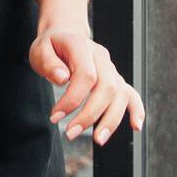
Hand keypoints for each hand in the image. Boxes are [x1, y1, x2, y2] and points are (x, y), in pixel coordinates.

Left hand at [29, 25, 144, 146]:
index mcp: (82, 46)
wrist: (65, 36)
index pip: (86, 75)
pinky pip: (131, 94)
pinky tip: (136, 127)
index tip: (55, 116)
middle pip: (107, 88)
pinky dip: (136, 110)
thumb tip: (63, 78)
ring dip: (111, 120)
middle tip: (70, 133)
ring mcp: (111, 69)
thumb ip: (48, 63)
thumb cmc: (51, 47)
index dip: (73, 99)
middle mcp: (101, 57)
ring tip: (98, 140)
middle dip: (90, 115)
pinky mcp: (116, 79)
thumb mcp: (39, 50)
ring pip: (121, 94)